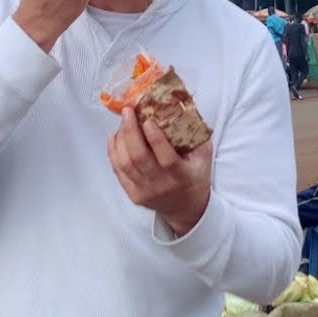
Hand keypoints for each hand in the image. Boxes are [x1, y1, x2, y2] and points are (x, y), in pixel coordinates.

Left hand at [108, 108, 212, 236]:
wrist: (186, 209)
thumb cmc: (194, 178)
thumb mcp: (204, 157)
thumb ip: (197, 135)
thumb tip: (184, 107)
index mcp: (181, 176)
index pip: (166, 158)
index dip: (155, 139)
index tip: (148, 120)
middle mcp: (161, 185)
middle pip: (139, 158)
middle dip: (130, 131)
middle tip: (128, 112)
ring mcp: (144, 191)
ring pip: (125, 163)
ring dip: (120, 138)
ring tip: (123, 121)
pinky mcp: (133, 194)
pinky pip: (118, 171)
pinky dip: (113, 151)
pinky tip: (114, 137)